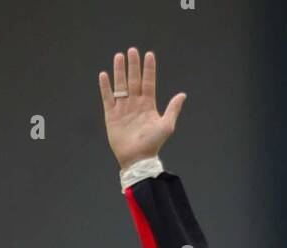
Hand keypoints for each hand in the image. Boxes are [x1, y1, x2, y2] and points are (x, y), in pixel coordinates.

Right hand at [99, 48, 185, 170]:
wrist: (137, 159)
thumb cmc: (153, 144)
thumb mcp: (166, 126)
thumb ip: (173, 109)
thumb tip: (182, 95)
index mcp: (148, 105)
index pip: (148, 82)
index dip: (149, 69)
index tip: (149, 55)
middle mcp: (135, 104)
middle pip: (134, 80)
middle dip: (133, 65)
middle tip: (132, 50)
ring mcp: (123, 109)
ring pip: (121, 85)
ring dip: (120, 71)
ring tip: (119, 56)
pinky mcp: (112, 115)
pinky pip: (108, 98)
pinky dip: (105, 87)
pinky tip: (104, 75)